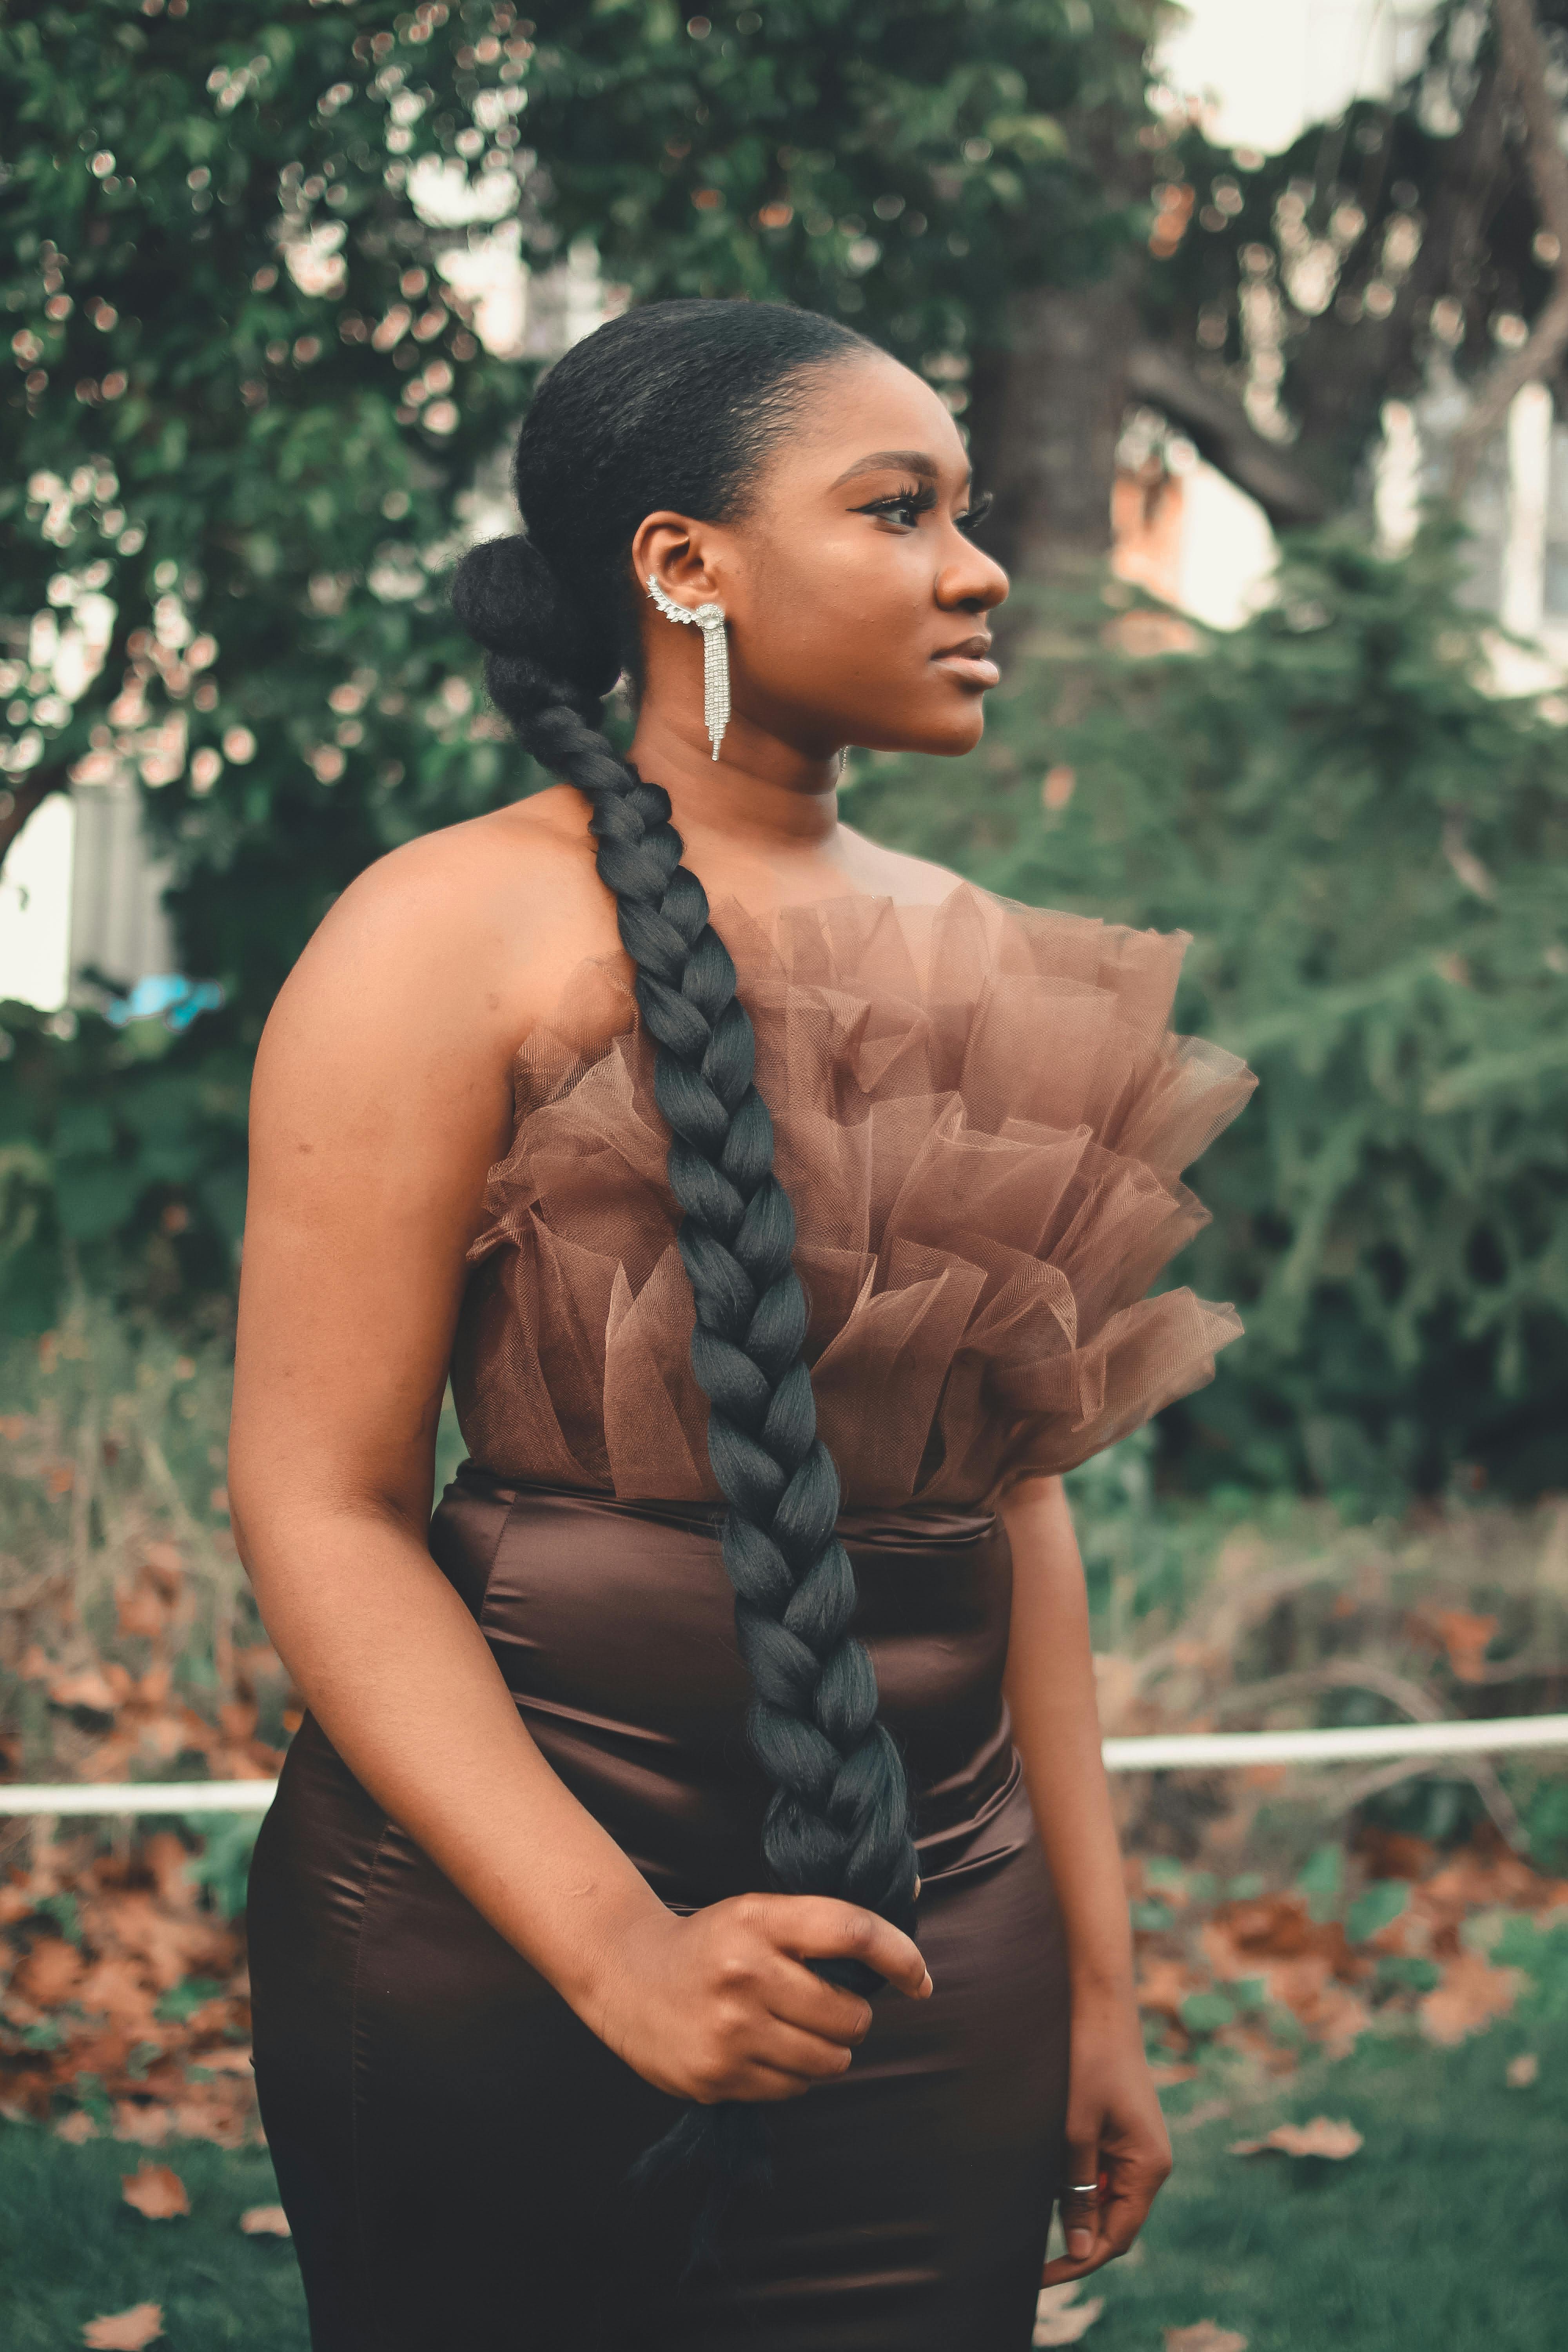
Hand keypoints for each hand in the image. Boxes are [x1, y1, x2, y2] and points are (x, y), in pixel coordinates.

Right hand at [590, 1892, 932, 2104]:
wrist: (626, 1975)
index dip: (900, 1956)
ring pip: (828, 2062)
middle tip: (827, 2007)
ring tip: (794, 2029)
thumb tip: (912, 1909)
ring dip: (826, 2052)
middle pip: (850, 2015)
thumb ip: (822, 1923)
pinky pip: (791, 2090)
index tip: (920, 1981)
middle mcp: (745, 1973)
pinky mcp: (716, 2076)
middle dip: (852, 2017)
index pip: (852, 1932)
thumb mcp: (757, 1912)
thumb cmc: (709, 1942)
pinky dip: (791, 2076)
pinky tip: (762, 2050)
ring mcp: (729, 2031)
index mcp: (759, 1920)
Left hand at [1041, 1989, 1171, 2284]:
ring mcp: (1140, 2150)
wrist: (1099, 2011)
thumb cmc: (1088, 2064)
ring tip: (1035, 2221)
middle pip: (1115, 2223)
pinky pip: (1105, 2175)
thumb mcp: (1076, 2131)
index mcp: (1149, 2168)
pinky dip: (1079, 2185)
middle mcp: (1152, 2164)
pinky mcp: (1126, 2136)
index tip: (1042, 2276)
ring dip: (1076, 2211)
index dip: (1081, 2260)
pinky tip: (1052, 2184)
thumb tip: (1079, 2248)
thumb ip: (1078, 2190)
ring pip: (1108, 2199)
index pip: (1118, 2236)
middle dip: (1078, 2241)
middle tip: (1032, 2259)